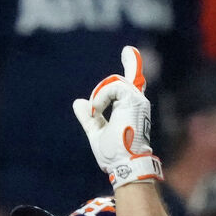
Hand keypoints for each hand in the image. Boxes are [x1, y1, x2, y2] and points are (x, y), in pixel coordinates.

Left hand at [73, 46, 161, 188]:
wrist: (124, 164)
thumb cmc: (113, 154)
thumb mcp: (96, 132)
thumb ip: (89, 117)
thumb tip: (78, 103)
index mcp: (130, 108)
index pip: (132, 82)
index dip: (132, 64)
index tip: (128, 51)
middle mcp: (137, 102)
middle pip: (123, 79)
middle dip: (107, 86)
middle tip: (93, 111)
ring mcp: (137, 100)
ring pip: (115, 82)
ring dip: (98, 97)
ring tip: (95, 113)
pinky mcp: (134, 100)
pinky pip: (113, 86)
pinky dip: (100, 97)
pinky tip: (97, 110)